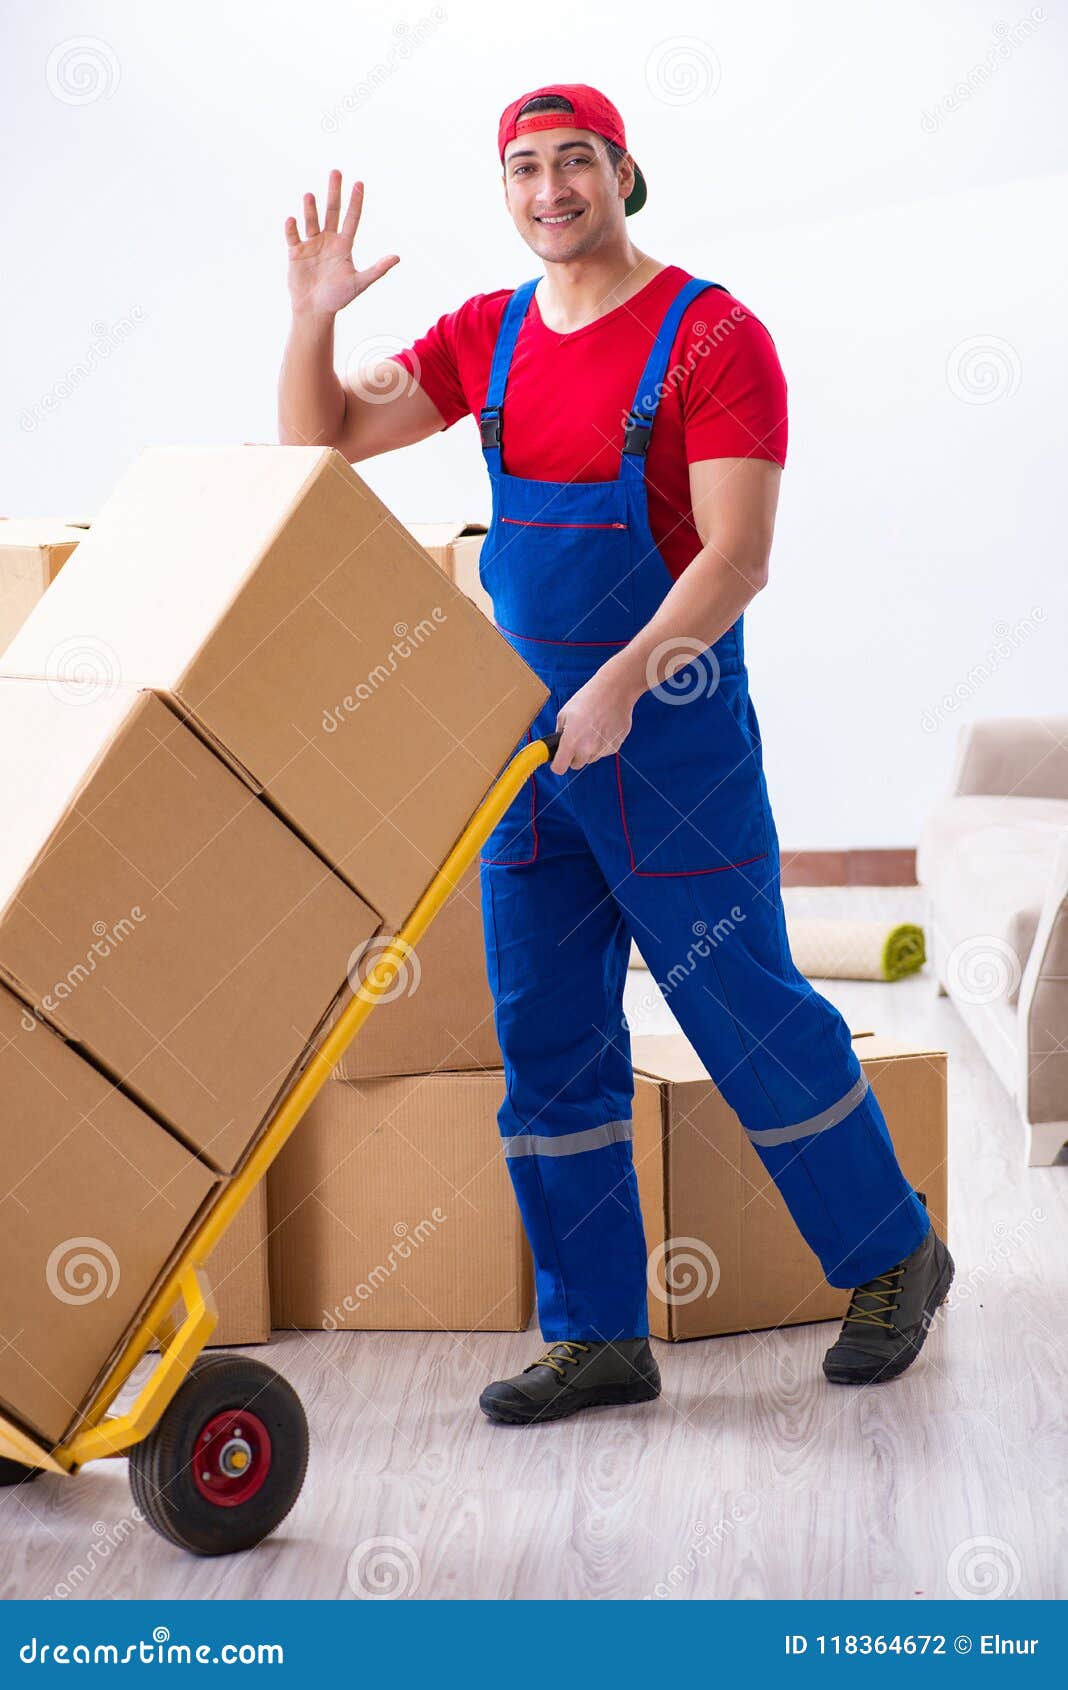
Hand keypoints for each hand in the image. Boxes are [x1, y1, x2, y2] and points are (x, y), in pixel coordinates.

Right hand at [285, 170, 398, 317]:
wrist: (315, 311)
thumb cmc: (338, 299)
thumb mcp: (359, 283)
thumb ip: (377, 269)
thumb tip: (397, 257)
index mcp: (344, 246)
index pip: (352, 219)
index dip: (356, 202)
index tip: (358, 183)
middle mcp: (328, 240)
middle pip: (332, 212)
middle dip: (334, 192)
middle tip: (336, 172)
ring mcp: (311, 245)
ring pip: (312, 221)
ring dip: (311, 208)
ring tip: (310, 195)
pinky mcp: (295, 252)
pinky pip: (293, 236)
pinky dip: (292, 228)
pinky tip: (292, 219)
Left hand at [549, 665, 637, 773]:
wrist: (614, 691)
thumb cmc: (588, 699)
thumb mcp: (565, 713)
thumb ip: (560, 732)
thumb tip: (558, 743)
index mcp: (571, 741)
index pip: (559, 768)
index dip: (557, 764)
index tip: (558, 760)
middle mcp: (587, 749)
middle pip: (576, 765)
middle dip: (573, 756)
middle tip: (576, 740)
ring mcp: (602, 749)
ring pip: (590, 758)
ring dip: (588, 750)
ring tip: (591, 729)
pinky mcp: (615, 747)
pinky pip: (603, 752)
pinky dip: (601, 744)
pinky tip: (603, 728)